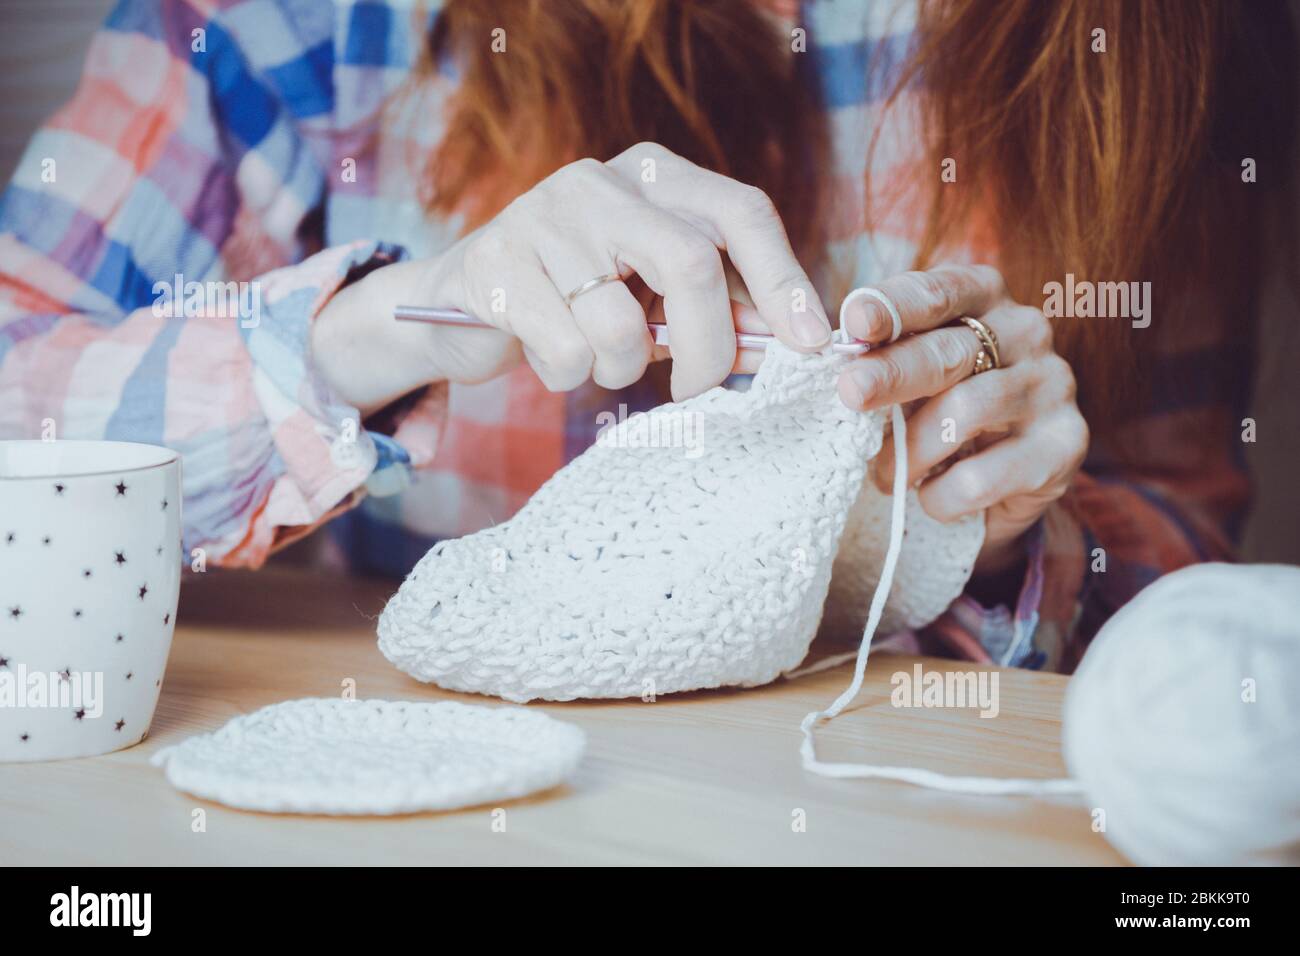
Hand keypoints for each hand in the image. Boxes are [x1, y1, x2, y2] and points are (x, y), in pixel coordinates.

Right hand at [315, 143, 832, 413]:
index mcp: (653, 175)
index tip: (810, 345)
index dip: (783, 280)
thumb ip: (719, 306)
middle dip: (709, 348)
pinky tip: (552, 359)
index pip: (740, 212)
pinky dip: (570, 376)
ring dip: (624, 369)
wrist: (460, 304)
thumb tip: (792, 343)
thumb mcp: (655, 296)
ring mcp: (541, 216)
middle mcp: (601, 180)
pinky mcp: (492, 265)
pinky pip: (565, 349)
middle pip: (691, 265)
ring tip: (602, 362)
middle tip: (700, 389)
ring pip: (621, 322)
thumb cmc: (579, 303)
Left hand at [838, 265, 1089, 575]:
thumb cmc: (942, 403)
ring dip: (911, 449)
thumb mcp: (913, 369)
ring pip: (966, 412)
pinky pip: (984, 476)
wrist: (1006, 476)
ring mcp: (1052, 387)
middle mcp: (1027, 332)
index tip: (855, 322)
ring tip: (883, 474)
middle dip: (893, 373)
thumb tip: (838, 359)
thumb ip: (883, 356)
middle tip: (850, 393)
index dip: (895, 306)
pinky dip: (942, 493)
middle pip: (950, 352)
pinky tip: (929, 496)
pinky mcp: (1064, 445)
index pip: (939, 292)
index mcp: (985, 297)